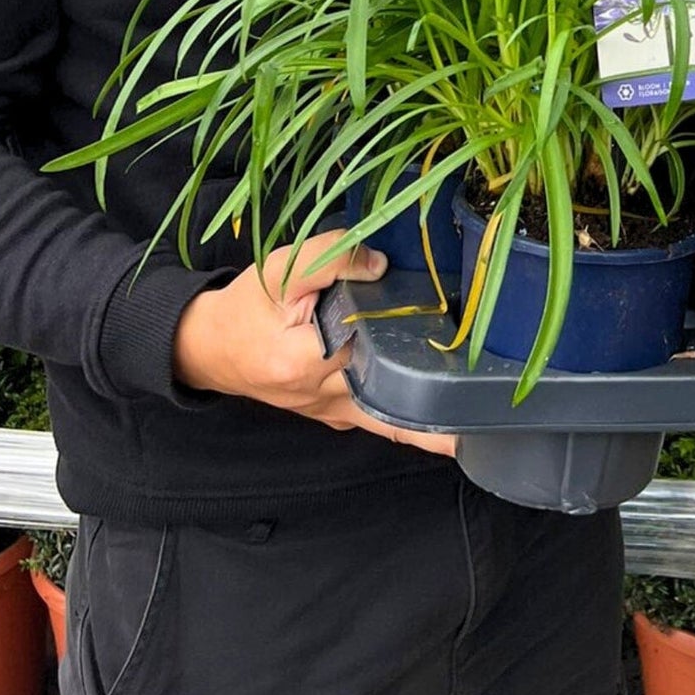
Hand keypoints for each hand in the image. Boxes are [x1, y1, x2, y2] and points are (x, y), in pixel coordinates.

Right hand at [172, 234, 454, 456]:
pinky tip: (443, 435)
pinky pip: (373, 422)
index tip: (455, 345)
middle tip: (485, 406)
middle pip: (386, 394)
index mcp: (307, 360)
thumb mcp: (281, 269)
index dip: (409, 340)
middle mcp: (321, 395)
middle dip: (431, 398)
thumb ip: (332, 259)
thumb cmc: (245, 306)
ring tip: (476, 436)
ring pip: (384, 421)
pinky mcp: (331, 412)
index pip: (370, 350)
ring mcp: (327, 411)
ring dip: (427, 429)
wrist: (208, 346)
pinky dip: (405, 426)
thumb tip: (382, 265)